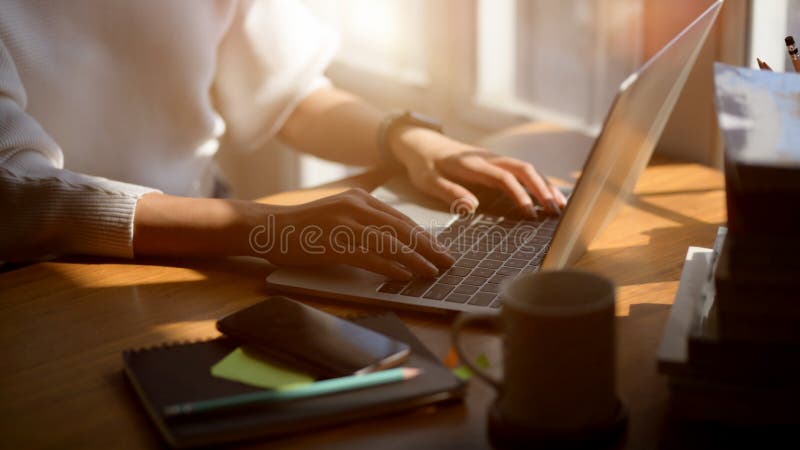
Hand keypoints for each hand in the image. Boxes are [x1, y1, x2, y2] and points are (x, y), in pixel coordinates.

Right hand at [253, 189, 453, 279]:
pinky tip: (404, 276)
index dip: (423, 236)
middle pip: (401, 229)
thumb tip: (397, 245)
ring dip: (415, 259)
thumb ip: (365, 224)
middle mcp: (356, 207)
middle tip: (447, 262)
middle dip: (428, 247)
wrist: (270, 228)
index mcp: (359, 199)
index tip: (439, 250)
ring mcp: (345, 224)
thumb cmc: (305, 228)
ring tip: (432, 272)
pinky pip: (370, 257)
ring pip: (390, 243)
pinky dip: (390, 267)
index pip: (400, 219)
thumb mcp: (339, 215)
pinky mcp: (335, 243)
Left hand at [389, 126, 566, 216]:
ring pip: (526, 168)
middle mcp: (488, 158)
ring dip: (544, 185)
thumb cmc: (423, 164)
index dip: (519, 195)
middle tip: (555, 211)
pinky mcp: (494, 161)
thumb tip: (471, 207)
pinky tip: (547, 194)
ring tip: (560, 206)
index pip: (503, 178)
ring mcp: (493, 158)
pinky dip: (537, 181)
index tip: (529, 214)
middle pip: (523, 169)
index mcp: (472, 163)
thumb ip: (449, 192)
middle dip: (542, 189)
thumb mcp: (428, 181)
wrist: (420, 141)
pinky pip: (520, 170)